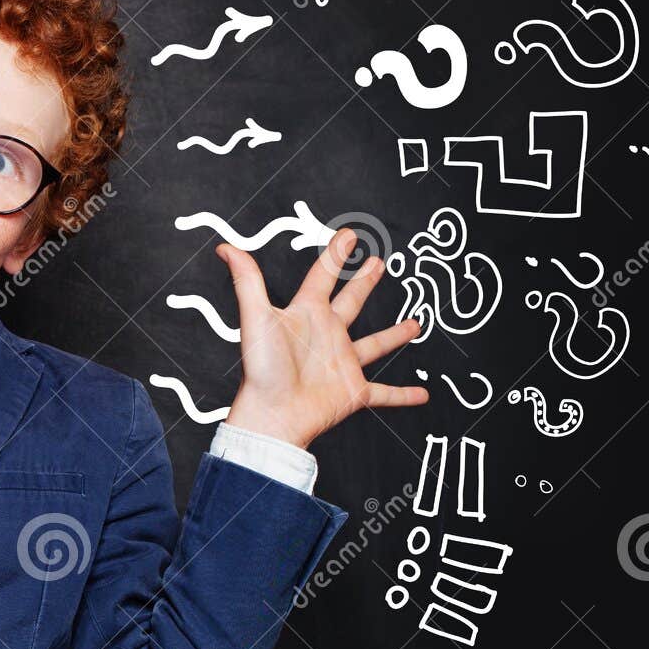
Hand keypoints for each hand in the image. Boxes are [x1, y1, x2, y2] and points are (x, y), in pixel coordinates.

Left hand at [218, 228, 427, 449]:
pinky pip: (385, 393)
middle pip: (350, 302)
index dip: (336, 255)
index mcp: (306, 314)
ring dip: (394, 335)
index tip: (349, 235)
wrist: (272, 413)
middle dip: (364, 283)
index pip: (323, 276)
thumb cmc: (262, 368)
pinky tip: (423, 395)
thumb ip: (247, 281)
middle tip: (379, 263)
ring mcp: (342, 363)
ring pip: (374, 345)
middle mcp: (327, 335)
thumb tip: (225, 248)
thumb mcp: (256, 317)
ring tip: (416, 324)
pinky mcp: (353, 391)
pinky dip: (403, 395)